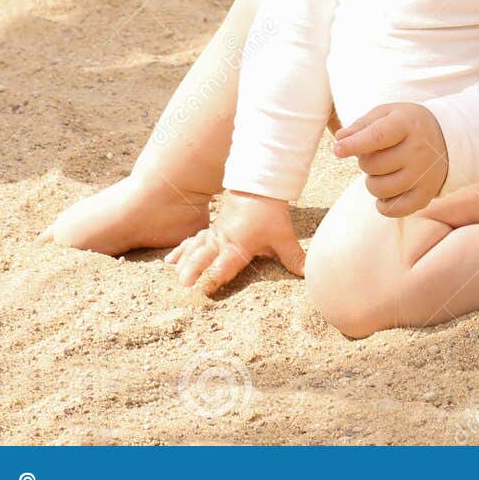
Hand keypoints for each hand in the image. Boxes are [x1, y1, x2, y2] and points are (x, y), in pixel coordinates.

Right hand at [165, 190, 305, 295]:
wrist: (259, 186)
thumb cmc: (270, 214)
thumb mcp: (284, 237)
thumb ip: (294, 258)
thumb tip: (309, 275)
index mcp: (238, 247)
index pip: (222, 268)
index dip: (211, 280)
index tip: (202, 292)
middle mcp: (222, 242)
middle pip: (201, 260)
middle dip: (191, 274)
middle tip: (181, 289)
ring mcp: (214, 235)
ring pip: (193, 251)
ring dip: (182, 264)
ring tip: (173, 278)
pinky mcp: (211, 229)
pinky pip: (192, 241)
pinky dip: (181, 250)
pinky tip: (169, 261)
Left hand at [333, 103, 449, 217]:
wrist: (448, 138)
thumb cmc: (407, 125)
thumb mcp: (386, 114)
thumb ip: (361, 125)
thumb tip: (340, 138)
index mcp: (406, 124)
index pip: (377, 136)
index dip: (354, 145)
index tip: (337, 150)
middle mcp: (418, 149)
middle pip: (373, 165)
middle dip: (365, 161)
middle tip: (378, 155)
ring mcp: (424, 174)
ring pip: (379, 189)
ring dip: (373, 182)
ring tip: (384, 172)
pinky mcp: (426, 194)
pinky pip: (395, 209)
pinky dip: (384, 205)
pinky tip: (387, 193)